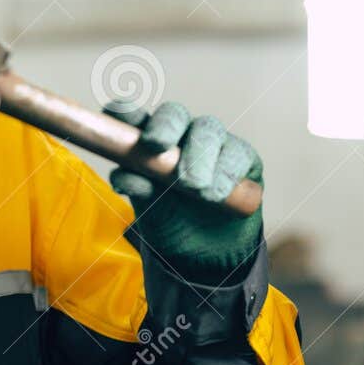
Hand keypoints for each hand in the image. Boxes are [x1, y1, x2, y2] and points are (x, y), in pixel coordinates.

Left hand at [103, 101, 262, 282]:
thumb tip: (121, 176)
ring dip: (199, 156)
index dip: (127, 112)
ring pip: (207, 129)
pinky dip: (226, 172)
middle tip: (157, 146)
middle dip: (165, 126)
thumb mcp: (148, 209)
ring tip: (194, 187)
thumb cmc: (172, 222)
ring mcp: (212, 142)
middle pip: (173, 114)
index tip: (123, 119)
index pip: (134, 116)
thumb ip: (136, 188)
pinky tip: (216, 194)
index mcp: (148, 142)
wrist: (205, 253)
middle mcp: (179, 135)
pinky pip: (237, 152)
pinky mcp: (242, 155)